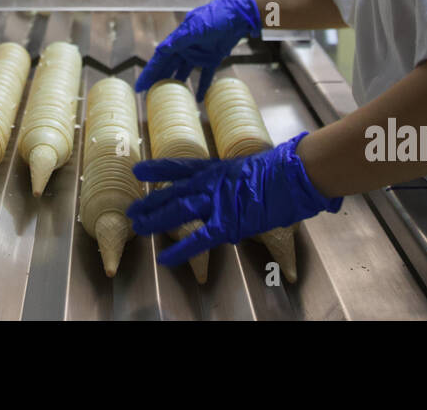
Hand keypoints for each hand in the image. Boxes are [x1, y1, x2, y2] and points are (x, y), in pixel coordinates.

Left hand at [126, 132, 342, 266]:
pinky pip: (200, 238)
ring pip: (179, 210)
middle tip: (132, 211)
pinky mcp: (229, 221)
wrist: (295, 172)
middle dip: (151, 203)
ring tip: (137, 228)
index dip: (158, 169)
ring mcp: (218, 200)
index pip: (181, 167)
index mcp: (217, 168)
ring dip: (156, 220)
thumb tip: (241, 189)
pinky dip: (181, 250)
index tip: (139, 170)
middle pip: (173, 192)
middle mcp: (212, 182)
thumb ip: (240, 180)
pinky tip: (165, 258)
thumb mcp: (254, 168)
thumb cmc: (283, 169)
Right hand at [136, 0, 260, 99]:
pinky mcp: (213, 58)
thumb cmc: (215, 17)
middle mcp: (186, 48)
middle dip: (159, 80)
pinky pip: (206, 76)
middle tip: (150, 96)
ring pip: (184, 72)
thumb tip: (161, 49)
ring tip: (170, 98)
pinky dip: (203, 86)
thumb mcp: (196, 27)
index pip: (160, 60)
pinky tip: (199, 99)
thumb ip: (180, 39)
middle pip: (169, 67)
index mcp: (178, 40)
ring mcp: (199, 54)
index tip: (140, 86)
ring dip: (178, 84)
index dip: (150, 73)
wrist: (237, 15)